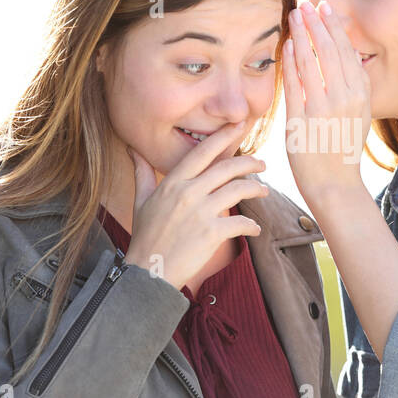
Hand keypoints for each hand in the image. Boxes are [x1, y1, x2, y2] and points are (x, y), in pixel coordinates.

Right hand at [122, 120, 268, 291]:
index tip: (239, 126)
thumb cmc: (146, 236)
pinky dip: (251, 226)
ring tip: (264, 192)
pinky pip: (240, 222)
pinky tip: (255, 229)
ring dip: (255, 190)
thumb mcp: (141, 201)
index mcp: (173, 183)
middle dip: (249, 163)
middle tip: (262, 164)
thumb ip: (142, 173)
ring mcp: (201, 213)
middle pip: (227, 168)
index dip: (223, 136)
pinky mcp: (212, 233)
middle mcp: (188, 193)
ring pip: (238, 190)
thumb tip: (133, 149)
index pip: (202, 152)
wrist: (149, 272)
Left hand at [282, 0, 370, 209]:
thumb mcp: (359, 115)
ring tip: (294, 15)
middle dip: (317, 23)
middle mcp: (346, 98)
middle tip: (307, 3)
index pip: (348, 52)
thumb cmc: (342, 150)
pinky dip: (292, 60)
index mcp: (361, 95)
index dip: (335, 28)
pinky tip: (288, 44)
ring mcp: (323, 108)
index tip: (325, 10)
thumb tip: (345, 59)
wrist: (336, 185)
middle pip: (330, 50)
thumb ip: (354, 88)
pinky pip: (295, 82)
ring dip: (302, 34)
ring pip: (312, 60)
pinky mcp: (302, 120)